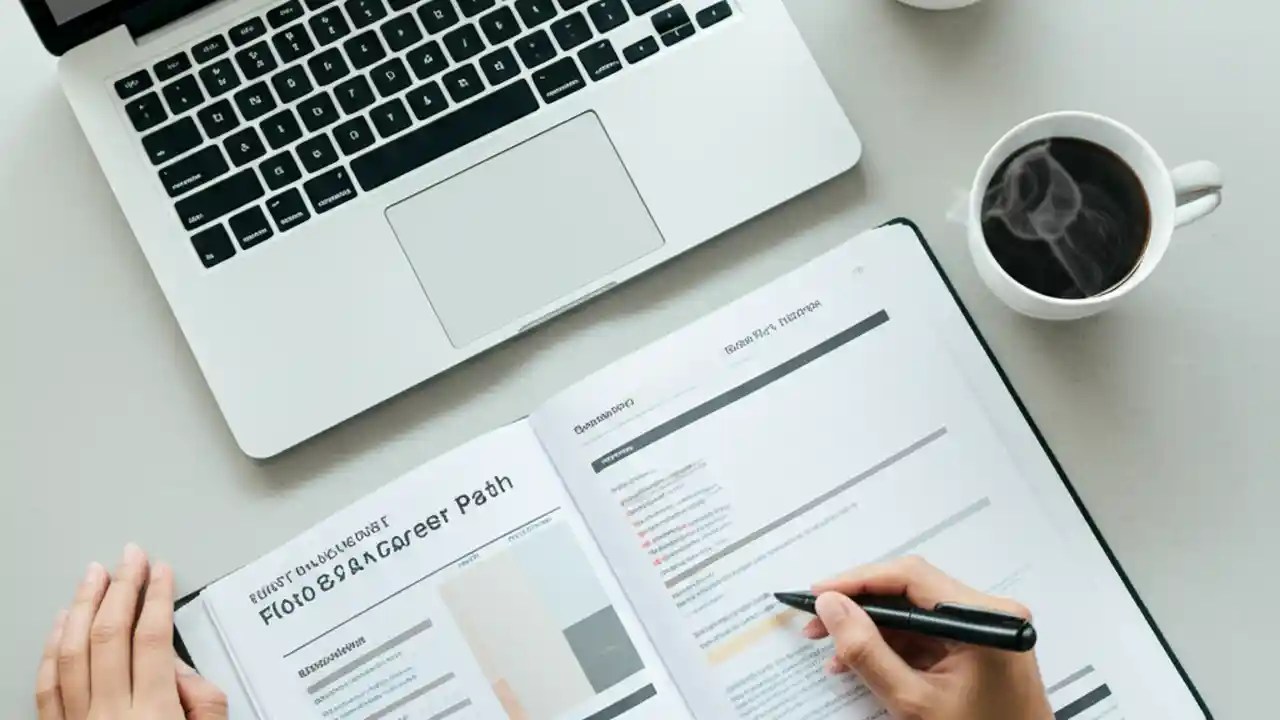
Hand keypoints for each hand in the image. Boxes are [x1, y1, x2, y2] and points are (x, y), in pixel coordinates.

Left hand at [35, 544, 227, 719]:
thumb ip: (204, 700)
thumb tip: (182, 667)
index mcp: (154, 713)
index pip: (153, 639)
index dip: (158, 597)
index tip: (162, 572)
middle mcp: (111, 715)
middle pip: (110, 636)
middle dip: (123, 588)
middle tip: (131, 559)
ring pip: (72, 652)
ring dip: (84, 606)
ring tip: (94, 577)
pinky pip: (47, 684)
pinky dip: (52, 647)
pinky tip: (62, 623)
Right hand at [805, 556, 1052, 719]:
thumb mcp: (914, 702)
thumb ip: (868, 652)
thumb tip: (830, 605)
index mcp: (985, 617)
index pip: (912, 577)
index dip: (858, 581)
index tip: (818, 593)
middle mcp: (990, 612)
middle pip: (910, 590)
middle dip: (859, 606)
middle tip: (815, 622)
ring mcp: (984, 628)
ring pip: (912, 611)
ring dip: (870, 627)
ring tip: (830, 648)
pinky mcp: (976, 644)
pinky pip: (924, 632)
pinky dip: (891, 645)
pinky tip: (858, 661)